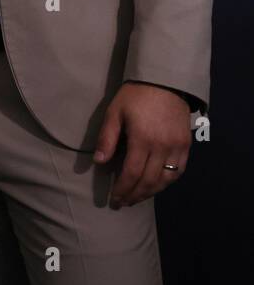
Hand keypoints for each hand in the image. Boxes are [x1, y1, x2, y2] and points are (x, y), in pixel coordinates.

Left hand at [94, 81, 192, 206]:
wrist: (165, 81)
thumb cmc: (135, 95)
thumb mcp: (114, 112)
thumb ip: (107, 138)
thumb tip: (98, 162)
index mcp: (142, 139)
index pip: (132, 173)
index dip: (122, 189)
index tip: (114, 199)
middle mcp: (163, 146)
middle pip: (149, 180)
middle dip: (135, 194)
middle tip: (123, 203)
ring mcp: (177, 146)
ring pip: (166, 179)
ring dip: (151, 192)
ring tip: (137, 198)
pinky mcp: (186, 145)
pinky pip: (179, 170)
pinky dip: (167, 182)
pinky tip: (156, 186)